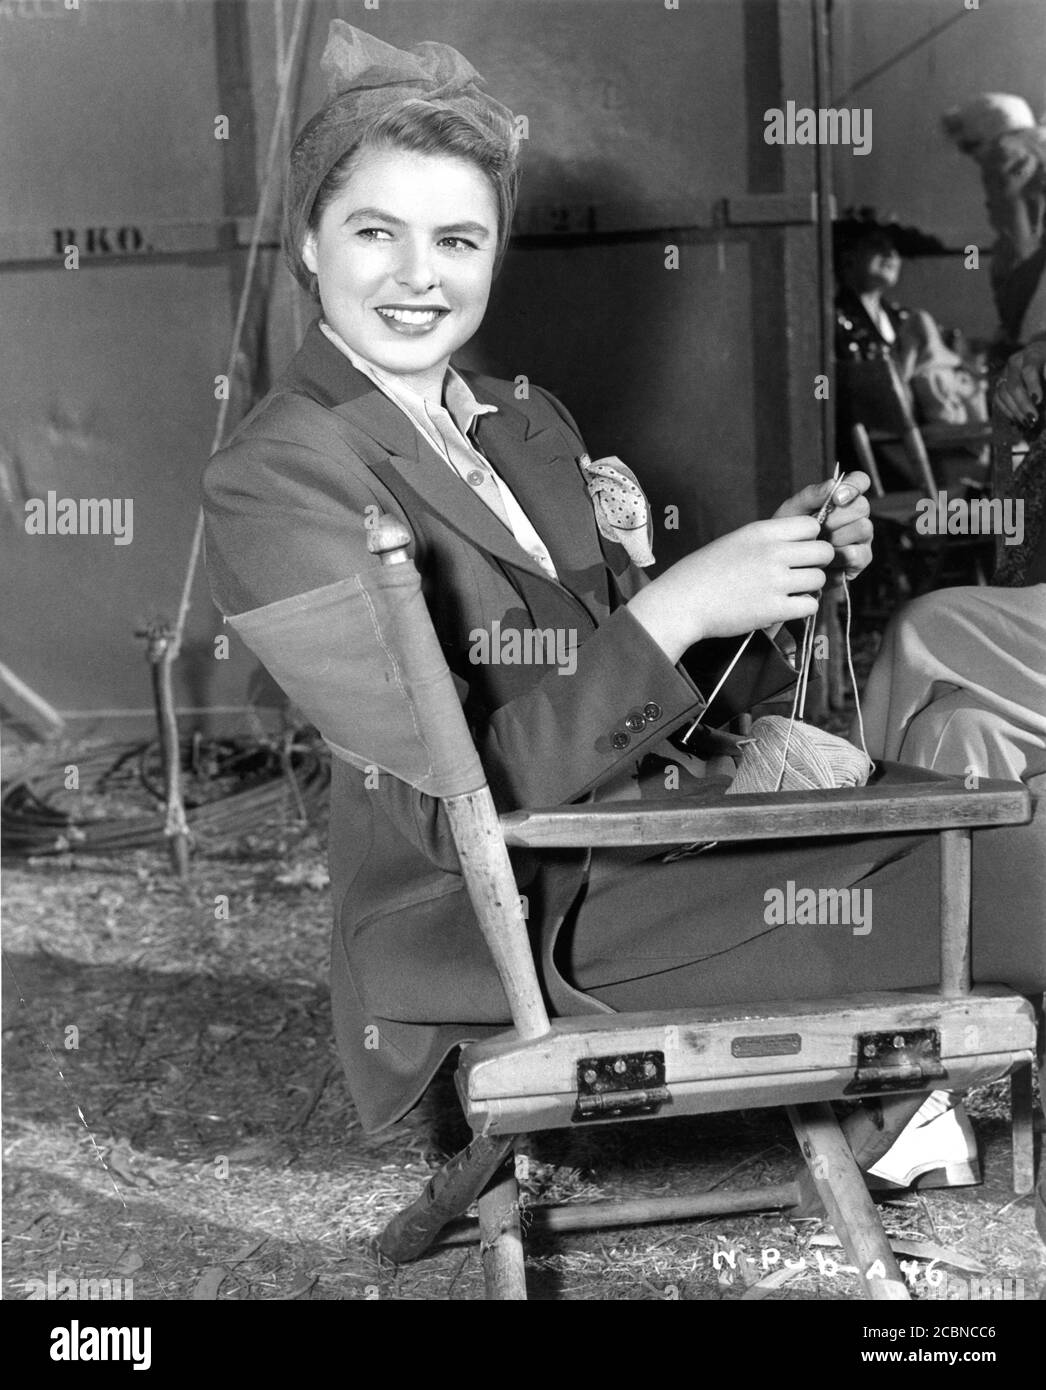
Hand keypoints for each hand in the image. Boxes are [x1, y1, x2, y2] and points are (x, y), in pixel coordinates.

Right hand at [627, 517, 834, 661]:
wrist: (682, 601)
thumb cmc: (704, 572)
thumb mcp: (736, 541)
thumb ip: (768, 539)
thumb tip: (800, 543)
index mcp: (762, 531)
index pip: (811, 525)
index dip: (810, 539)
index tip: (798, 550)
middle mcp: (772, 552)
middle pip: (824, 551)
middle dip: (817, 563)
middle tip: (801, 573)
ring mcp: (775, 581)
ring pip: (820, 579)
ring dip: (810, 587)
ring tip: (790, 592)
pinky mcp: (774, 609)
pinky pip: (810, 606)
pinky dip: (802, 608)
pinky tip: (786, 607)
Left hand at [773, 472, 872, 579]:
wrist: (785, 565)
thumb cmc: (789, 534)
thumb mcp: (793, 511)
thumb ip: (811, 494)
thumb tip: (833, 483)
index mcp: (842, 498)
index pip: (860, 481)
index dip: (853, 486)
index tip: (836, 498)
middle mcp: (856, 515)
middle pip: (862, 506)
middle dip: (836, 516)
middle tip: (818, 527)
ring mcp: (862, 537)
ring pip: (863, 528)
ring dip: (836, 537)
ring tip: (818, 544)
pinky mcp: (862, 559)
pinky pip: (858, 553)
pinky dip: (837, 557)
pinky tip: (823, 560)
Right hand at [994, 337, 1045, 428]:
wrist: (1043, 360)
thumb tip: (1038, 400)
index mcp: (1034, 353)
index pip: (1029, 369)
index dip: (1033, 385)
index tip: (1038, 400)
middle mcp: (1016, 361)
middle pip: (1013, 385)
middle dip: (1023, 404)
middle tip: (1033, 418)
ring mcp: (1006, 372)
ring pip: (1003, 393)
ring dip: (1015, 411)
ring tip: (1027, 423)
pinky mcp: (1000, 382)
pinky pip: (998, 399)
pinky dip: (1007, 410)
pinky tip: (1017, 419)